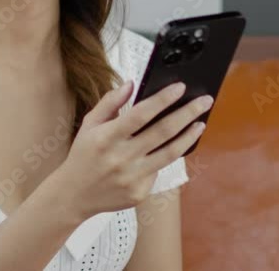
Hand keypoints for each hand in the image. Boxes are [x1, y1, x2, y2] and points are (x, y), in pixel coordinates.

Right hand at [49, 79, 211, 221]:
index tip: (180, 87)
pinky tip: (175, 146)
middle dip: (187, 113)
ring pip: (170, 153)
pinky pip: (159, 170)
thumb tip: (131, 84)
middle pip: (162, 132)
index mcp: (106, 137)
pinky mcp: (139, 192)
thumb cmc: (83, 155)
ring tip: (201, 123)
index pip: (140, 114)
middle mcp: (120, 158)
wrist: (73, 195)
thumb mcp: (89, 124)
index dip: (163, 99)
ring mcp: (132, 177)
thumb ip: (109, 103)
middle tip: (204, 101)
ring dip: (189, 136)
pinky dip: (168, 156)